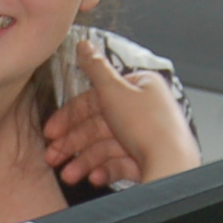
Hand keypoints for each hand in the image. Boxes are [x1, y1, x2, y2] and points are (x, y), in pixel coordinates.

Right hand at [42, 40, 201, 186]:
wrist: (170, 166)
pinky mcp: (148, 159)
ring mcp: (147, 136)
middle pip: (99, 125)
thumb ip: (95, 68)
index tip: (52, 129)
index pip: (96, 98)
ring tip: (69, 174)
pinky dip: (104, 170)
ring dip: (84, 161)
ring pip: (106, 146)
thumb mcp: (114, 90)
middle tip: (53, 155)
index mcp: (140, 87)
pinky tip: (93, 177)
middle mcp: (144, 110)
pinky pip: (120, 163)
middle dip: (73, 143)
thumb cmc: (149, 128)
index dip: (71, 115)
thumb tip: (84, 45)